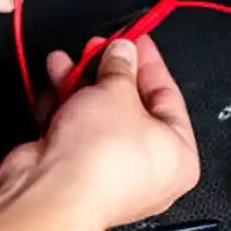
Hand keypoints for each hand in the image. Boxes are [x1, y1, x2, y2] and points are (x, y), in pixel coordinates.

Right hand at [0, 36, 199, 227]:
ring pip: (97, 116)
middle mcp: (147, 169)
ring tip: (70, 59)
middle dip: (110, 73)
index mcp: (178, 156)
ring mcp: (108, 171)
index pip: (168, 98)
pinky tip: (54, 80)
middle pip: (130, 107)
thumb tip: (123, 52)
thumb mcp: (118, 92)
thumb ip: (121, 67)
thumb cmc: (101, 158)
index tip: (136, 39)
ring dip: (81, 84)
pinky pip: (74, 130)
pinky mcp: (75, 170)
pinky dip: (64, 105)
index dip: (149, 63)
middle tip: (102, 47)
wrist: (53, 192)